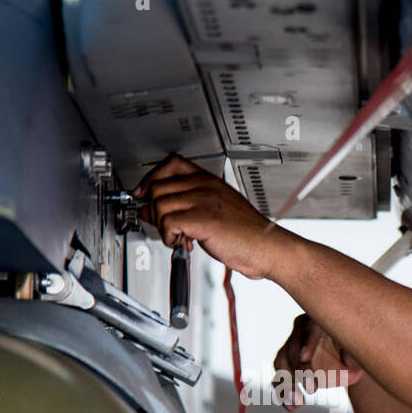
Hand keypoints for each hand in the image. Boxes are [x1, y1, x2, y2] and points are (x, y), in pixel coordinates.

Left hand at [133, 154, 299, 279]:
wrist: (268, 247)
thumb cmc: (246, 234)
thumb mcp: (214, 211)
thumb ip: (184, 206)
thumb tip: (150, 208)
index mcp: (209, 180)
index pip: (170, 165)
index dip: (151, 179)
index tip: (142, 194)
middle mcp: (205, 186)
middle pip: (158, 187)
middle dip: (154, 210)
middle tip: (168, 227)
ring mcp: (205, 200)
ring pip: (160, 207)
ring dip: (164, 228)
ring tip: (180, 237)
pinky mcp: (204, 219)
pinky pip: (169, 223)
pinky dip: (170, 238)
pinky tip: (185, 243)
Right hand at [271, 314, 363, 410]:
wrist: (347, 363)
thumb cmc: (353, 351)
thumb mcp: (358, 350)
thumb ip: (353, 353)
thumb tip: (347, 360)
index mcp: (318, 322)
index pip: (309, 330)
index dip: (306, 343)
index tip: (305, 358)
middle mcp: (301, 333)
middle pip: (292, 349)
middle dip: (300, 370)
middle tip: (311, 388)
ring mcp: (290, 350)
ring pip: (281, 364)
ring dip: (287, 384)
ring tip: (298, 402)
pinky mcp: (286, 367)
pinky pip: (278, 379)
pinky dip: (283, 394)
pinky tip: (291, 407)